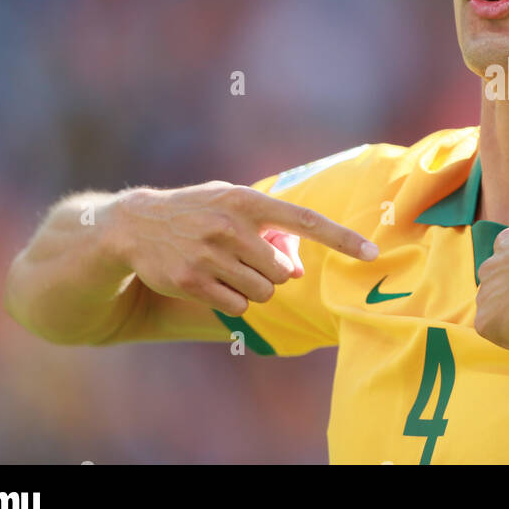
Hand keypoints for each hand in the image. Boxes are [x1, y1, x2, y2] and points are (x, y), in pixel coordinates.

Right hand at [104, 181, 377, 315]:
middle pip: (285, 271)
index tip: (372, 252)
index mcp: (247, 202)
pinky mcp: (192, 282)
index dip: (342, 238)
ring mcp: (210, 256)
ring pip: (265, 292)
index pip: (307, 221)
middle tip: (250, 260)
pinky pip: (239, 306)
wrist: (135, 225)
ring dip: (255, 287)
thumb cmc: (199, 212)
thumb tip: (300, 263)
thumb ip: (269, 226)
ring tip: (229, 268)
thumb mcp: (232, 203)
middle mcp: (231, 227)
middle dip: (276, 272)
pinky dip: (234, 300)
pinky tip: (212, 282)